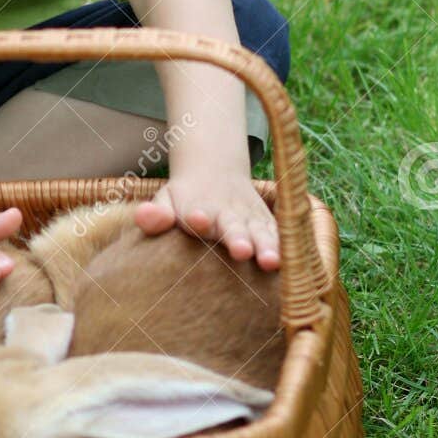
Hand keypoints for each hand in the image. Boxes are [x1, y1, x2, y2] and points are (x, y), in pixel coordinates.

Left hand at [133, 168, 279, 269]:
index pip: (197, 215)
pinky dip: (288, 247)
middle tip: (240, 250)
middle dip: (237, 238)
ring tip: (271, 262)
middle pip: (233, 227)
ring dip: (267, 246)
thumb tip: (143, 215)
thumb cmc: (185, 201)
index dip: (198, 219)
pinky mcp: (268, 226)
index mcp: (199, 209)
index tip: (198, 219)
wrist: (216, 173)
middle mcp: (228, 214)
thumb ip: (156, 214)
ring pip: (261, 233)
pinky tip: (294, 264)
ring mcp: (251, 220)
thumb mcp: (166, 200)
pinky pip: (280, 236)